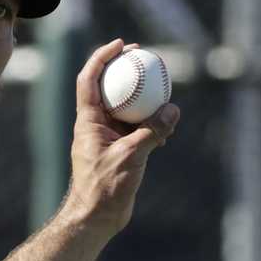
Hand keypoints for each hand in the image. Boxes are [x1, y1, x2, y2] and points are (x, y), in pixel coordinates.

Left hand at [64, 38, 179, 233]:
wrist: (97, 217)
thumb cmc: (105, 187)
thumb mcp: (131, 156)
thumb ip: (152, 131)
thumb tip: (173, 109)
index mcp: (88, 121)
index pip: (89, 79)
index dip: (102, 58)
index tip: (120, 44)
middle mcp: (96, 125)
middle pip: (108, 88)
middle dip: (124, 70)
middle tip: (143, 55)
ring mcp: (108, 138)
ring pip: (126, 108)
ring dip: (142, 98)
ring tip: (162, 86)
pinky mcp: (121, 151)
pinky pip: (138, 129)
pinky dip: (152, 124)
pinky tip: (169, 126)